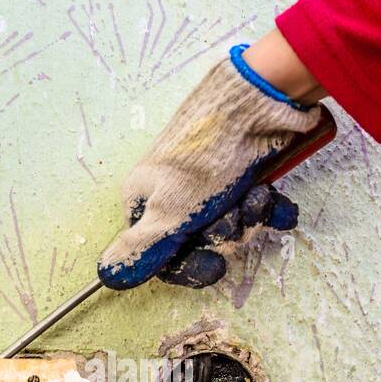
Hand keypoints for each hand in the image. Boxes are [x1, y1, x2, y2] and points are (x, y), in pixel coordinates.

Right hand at [97, 47, 320, 290]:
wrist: (253, 106)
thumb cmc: (203, 159)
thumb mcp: (168, 212)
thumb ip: (141, 249)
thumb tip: (107, 275)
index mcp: (146, 202)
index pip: (162, 255)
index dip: (190, 266)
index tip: (213, 266)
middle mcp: (174, 194)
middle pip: (202, 242)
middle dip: (227, 233)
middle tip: (234, 216)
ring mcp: (209, 184)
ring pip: (232, 225)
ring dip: (250, 217)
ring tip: (257, 197)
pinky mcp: (240, 175)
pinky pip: (254, 208)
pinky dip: (268, 207)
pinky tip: (273, 199)